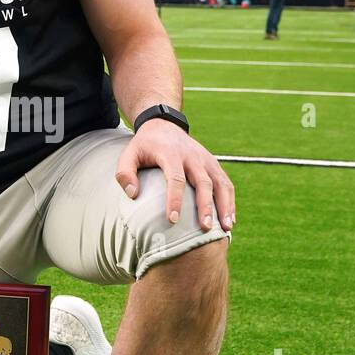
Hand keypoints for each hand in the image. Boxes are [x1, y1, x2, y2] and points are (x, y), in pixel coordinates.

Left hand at [115, 119, 234, 232]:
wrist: (163, 125)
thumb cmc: (144, 146)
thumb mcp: (128, 154)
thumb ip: (125, 173)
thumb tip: (133, 195)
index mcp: (171, 154)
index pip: (175, 178)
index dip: (174, 199)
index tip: (172, 220)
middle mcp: (192, 156)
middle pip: (203, 182)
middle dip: (205, 206)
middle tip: (204, 228)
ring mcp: (206, 159)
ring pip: (221, 183)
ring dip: (225, 206)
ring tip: (226, 228)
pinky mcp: (214, 164)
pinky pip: (226, 183)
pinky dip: (230, 201)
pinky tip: (230, 220)